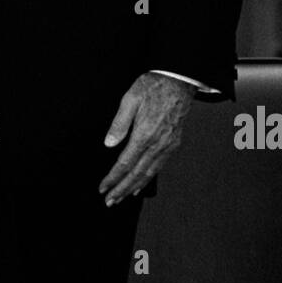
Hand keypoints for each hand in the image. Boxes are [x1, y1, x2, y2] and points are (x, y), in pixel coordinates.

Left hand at [98, 72, 193, 206]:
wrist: (178, 81)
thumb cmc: (153, 86)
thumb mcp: (130, 99)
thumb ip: (119, 123)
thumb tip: (109, 144)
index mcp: (144, 134)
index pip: (124, 163)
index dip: (113, 177)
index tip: (103, 187)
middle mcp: (157, 143)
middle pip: (136, 173)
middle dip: (121, 189)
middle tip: (109, 201)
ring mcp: (167, 145)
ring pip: (149, 173)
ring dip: (134, 187)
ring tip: (122, 197)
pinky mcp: (174, 144)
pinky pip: (159, 166)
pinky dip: (148, 178)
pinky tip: (140, 184)